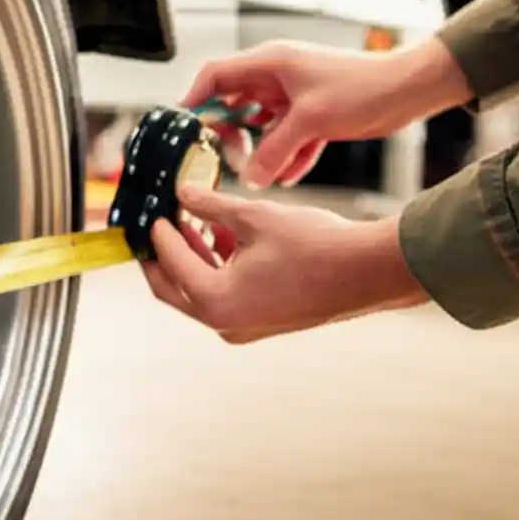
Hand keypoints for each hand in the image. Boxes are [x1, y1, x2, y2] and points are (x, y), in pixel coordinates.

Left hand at [140, 186, 429, 343]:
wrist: (368, 271)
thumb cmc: (316, 245)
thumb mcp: (253, 216)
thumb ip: (209, 205)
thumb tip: (182, 192)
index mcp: (215, 301)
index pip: (169, 262)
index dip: (157, 233)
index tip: (150, 211)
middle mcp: (224, 323)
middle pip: (173, 287)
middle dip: (162, 254)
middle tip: (154, 224)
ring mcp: (242, 327)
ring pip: (199, 291)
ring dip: (191, 258)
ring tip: (189, 220)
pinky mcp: (260, 322)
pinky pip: (224, 295)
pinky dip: (216, 269)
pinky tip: (220, 236)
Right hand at [183, 38, 472, 188]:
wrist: (411, 89)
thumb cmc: (364, 87)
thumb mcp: (311, 121)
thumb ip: (274, 150)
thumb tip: (252, 177)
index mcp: (270, 63)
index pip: (216, 76)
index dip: (195, 99)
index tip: (184, 126)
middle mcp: (278, 76)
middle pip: (235, 103)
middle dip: (229, 132)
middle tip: (224, 156)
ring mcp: (295, 95)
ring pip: (262, 125)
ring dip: (261, 150)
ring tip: (261, 173)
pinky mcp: (314, 113)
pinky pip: (288, 137)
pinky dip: (286, 156)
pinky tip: (288, 177)